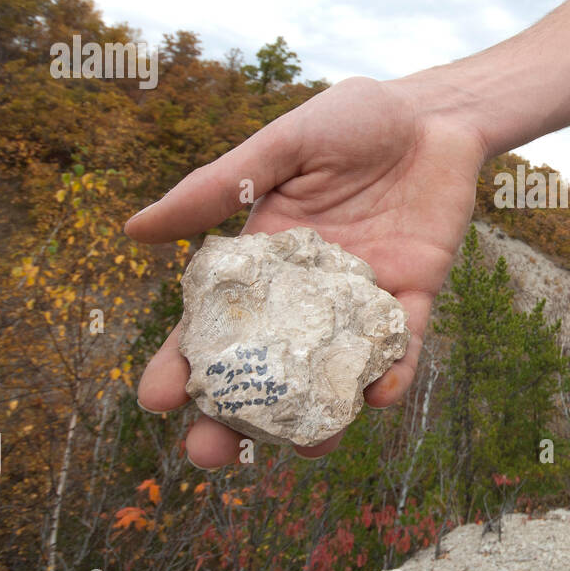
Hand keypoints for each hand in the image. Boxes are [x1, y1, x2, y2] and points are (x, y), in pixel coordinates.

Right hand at [125, 75, 486, 467]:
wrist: (435, 114)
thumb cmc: (353, 120)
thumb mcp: (280, 147)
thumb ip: (217, 187)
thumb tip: (134, 231)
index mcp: (264, 261)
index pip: (213, 325)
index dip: (183, 365)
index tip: (157, 400)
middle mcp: (307, 294)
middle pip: (265, 371)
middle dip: (238, 419)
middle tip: (212, 456)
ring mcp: (360, 302)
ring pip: (333, 378)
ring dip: (320, 419)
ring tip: (307, 447)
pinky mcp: (415, 297)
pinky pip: (402, 349)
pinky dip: (393, 376)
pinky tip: (380, 396)